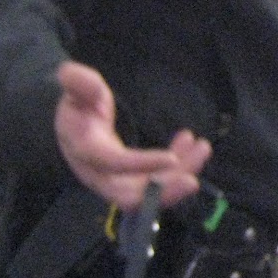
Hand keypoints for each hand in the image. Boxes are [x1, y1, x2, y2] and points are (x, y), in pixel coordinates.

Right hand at [53, 61, 211, 209]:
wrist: (76, 124)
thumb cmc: (78, 105)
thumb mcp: (74, 88)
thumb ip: (78, 81)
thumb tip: (92, 84)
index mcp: (85, 150)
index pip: (113, 164)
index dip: (141, 164)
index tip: (171, 158)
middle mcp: (100, 174)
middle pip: (131, 196)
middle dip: (164, 192)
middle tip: (193, 180)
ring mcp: (118, 181)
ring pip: (152, 191)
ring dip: (180, 174)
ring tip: (202, 148)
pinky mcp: (134, 180)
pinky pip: (159, 182)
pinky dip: (179, 167)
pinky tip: (191, 143)